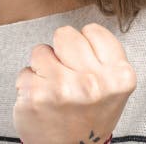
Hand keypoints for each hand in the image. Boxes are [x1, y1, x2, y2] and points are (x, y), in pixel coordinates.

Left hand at [13, 23, 135, 143]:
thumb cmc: (90, 115)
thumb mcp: (114, 88)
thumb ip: (105, 57)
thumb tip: (83, 29)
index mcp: (120, 76)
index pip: (92, 30)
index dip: (85, 46)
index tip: (86, 65)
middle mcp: (93, 83)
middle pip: (65, 34)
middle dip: (62, 51)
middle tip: (68, 75)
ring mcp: (63, 89)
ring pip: (41, 50)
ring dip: (43, 67)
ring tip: (55, 89)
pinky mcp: (36, 96)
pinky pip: (25, 71)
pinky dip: (30, 84)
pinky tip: (42, 101)